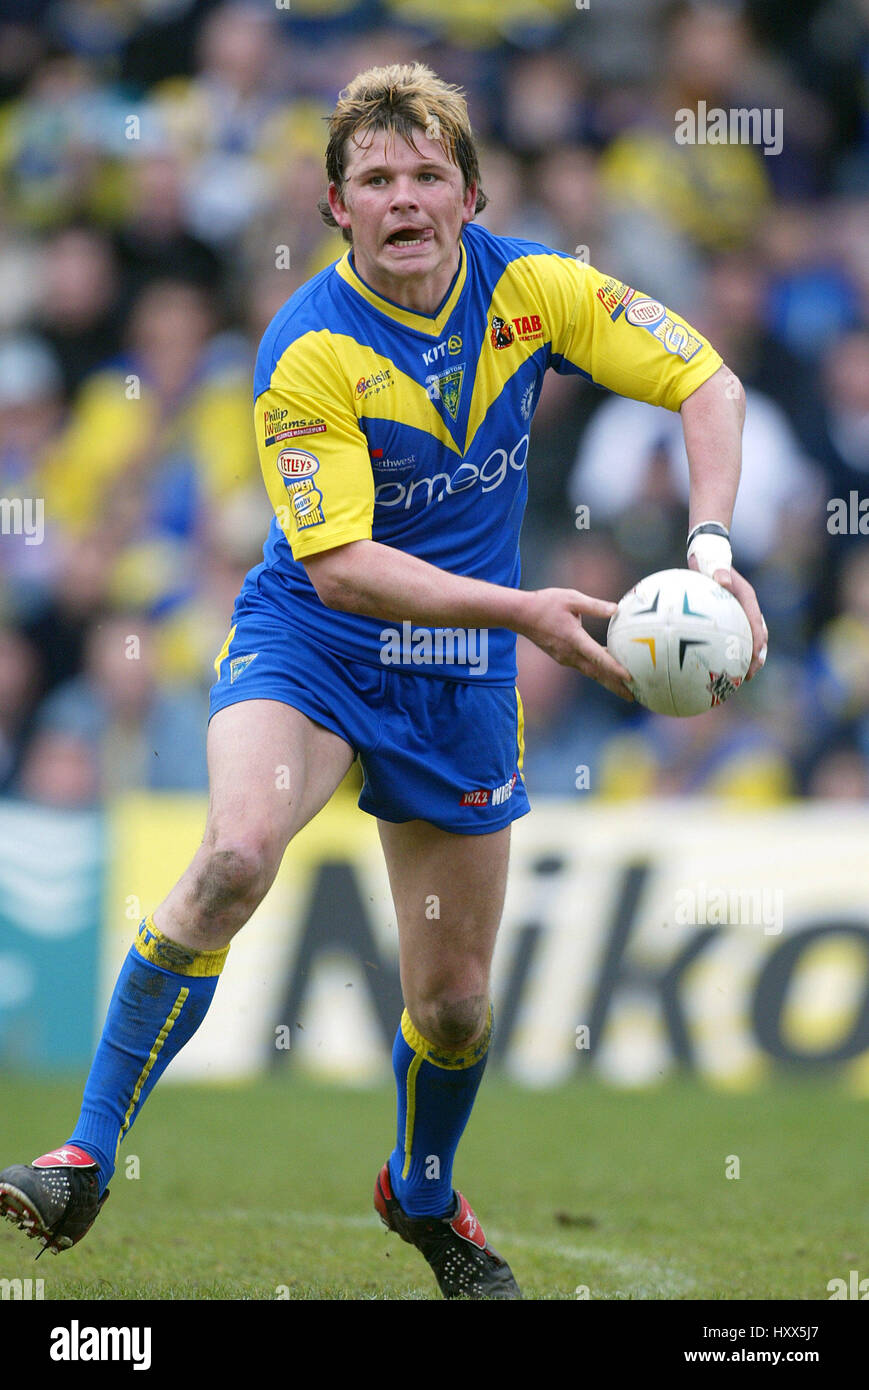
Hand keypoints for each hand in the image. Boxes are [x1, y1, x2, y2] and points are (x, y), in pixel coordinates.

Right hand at [518, 588, 634, 701]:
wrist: (521, 615)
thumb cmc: (545, 604)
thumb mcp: (572, 598)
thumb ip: (594, 605)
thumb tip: (616, 609)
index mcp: (574, 639)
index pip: (598, 657)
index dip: (614, 668)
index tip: (629, 677)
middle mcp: (570, 653)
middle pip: (597, 673)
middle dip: (616, 686)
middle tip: (634, 696)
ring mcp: (565, 657)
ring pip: (591, 672)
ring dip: (608, 682)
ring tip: (626, 690)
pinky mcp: (562, 657)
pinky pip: (584, 667)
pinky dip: (598, 672)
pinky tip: (609, 671)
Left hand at [688, 556, 767, 679]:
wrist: (709, 556)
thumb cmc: (711, 560)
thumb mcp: (714, 563)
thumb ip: (720, 571)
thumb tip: (723, 579)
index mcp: (747, 599)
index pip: (756, 623)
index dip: (757, 641)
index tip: (754, 657)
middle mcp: (747, 608)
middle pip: (758, 636)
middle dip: (756, 658)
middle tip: (748, 675)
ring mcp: (740, 614)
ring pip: (748, 640)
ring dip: (747, 659)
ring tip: (740, 678)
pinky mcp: (731, 618)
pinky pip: (733, 637)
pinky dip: (729, 651)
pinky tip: (717, 666)